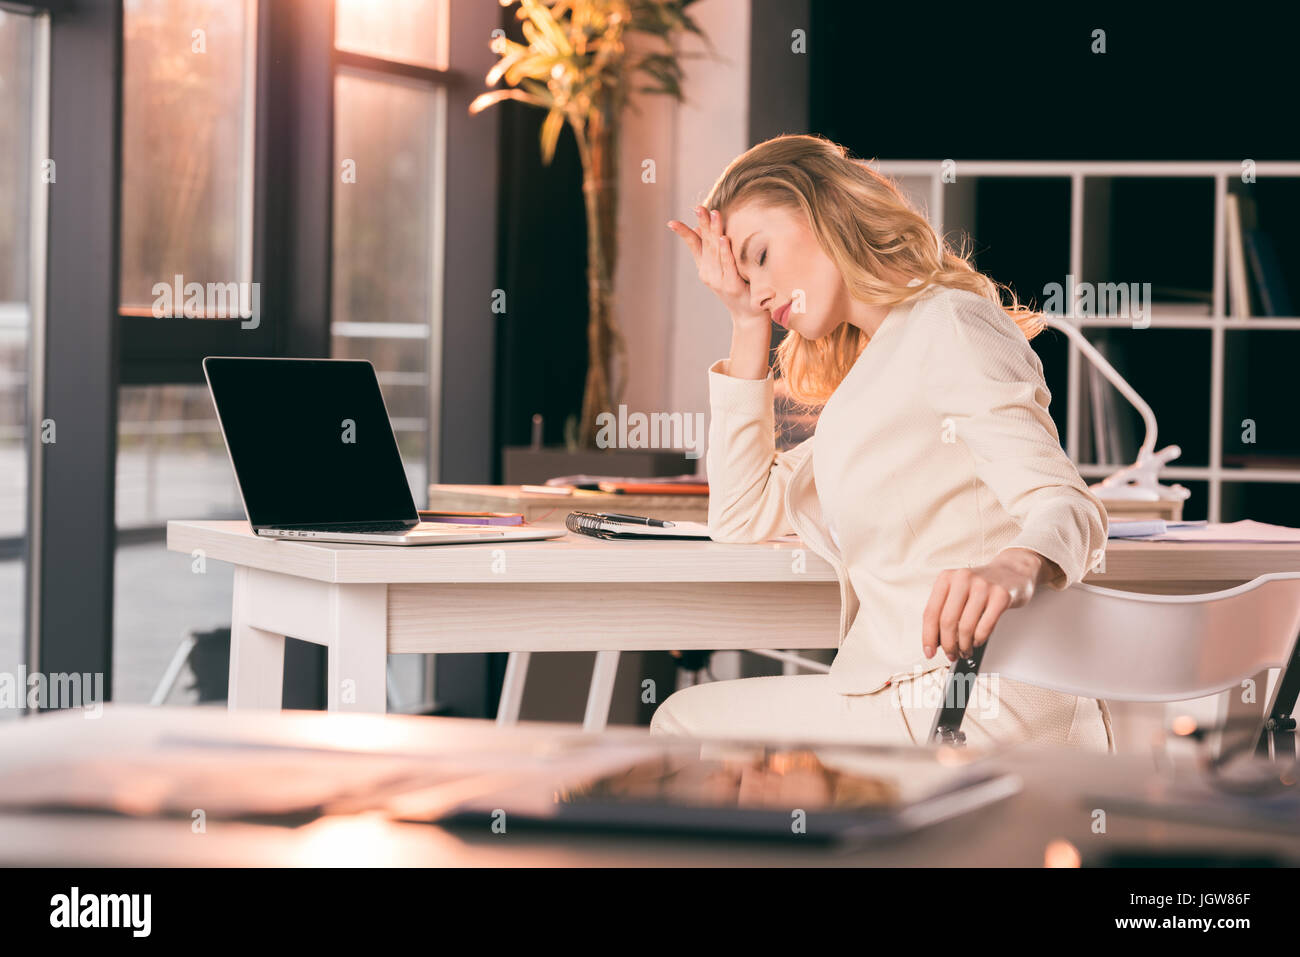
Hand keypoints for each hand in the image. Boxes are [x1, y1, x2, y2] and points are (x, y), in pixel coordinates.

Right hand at [667, 206, 768, 328]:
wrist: (748, 316)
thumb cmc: (738, 289)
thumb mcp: (722, 270)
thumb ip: (712, 252)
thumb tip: (698, 228)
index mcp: (706, 268)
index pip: (694, 245)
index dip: (684, 233)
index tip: (671, 222)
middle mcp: (709, 273)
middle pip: (705, 244)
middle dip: (703, 224)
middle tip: (699, 207)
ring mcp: (720, 280)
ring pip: (716, 251)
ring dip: (714, 231)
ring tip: (713, 214)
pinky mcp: (733, 286)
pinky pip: (729, 265)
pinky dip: (726, 251)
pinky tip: (724, 238)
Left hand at [921, 548, 1054, 661]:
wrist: (1012, 571)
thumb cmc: (982, 585)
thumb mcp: (958, 590)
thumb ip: (945, 610)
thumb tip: (935, 641)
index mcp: (946, 578)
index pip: (931, 612)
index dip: (928, 636)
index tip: (929, 651)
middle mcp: (963, 579)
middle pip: (947, 621)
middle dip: (948, 645)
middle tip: (951, 654)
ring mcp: (983, 586)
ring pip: (966, 627)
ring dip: (964, 646)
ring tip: (965, 650)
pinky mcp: (1001, 595)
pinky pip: (985, 627)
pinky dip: (979, 640)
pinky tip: (977, 641)